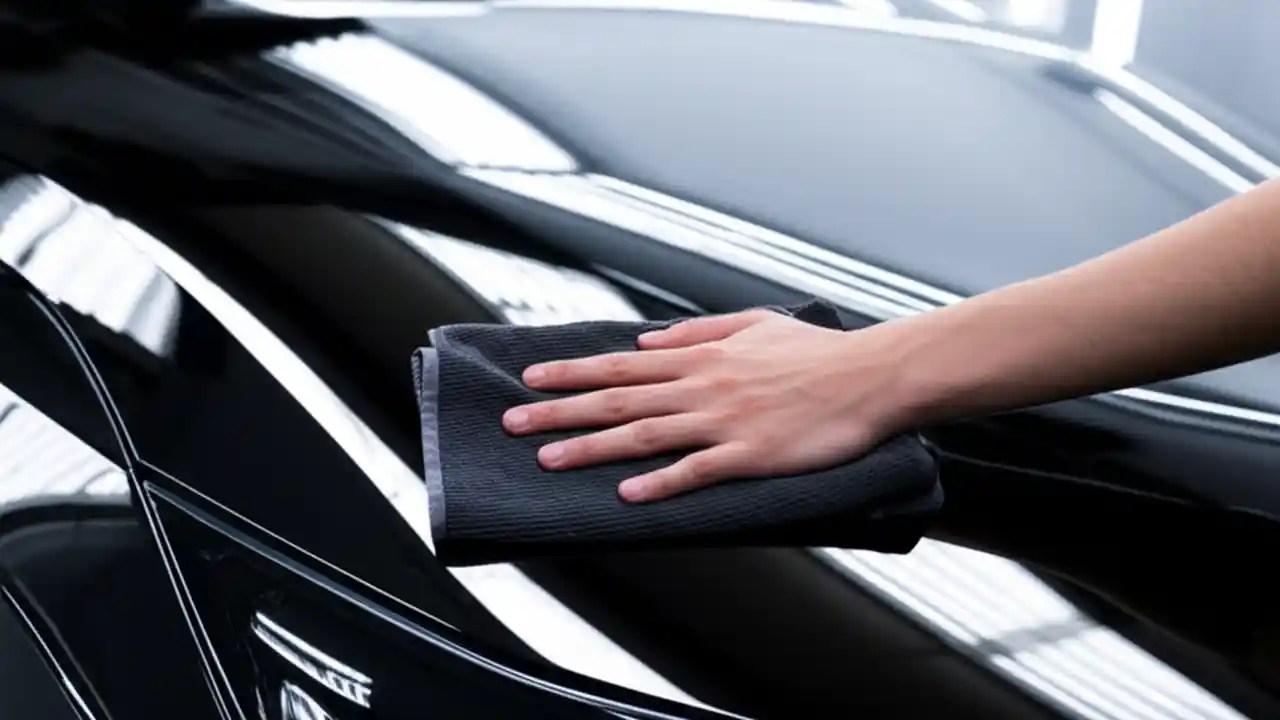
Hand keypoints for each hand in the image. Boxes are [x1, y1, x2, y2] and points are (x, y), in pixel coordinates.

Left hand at [501, 309, 913, 502]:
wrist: (870, 375)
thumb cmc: (815, 353)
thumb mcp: (753, 323)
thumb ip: (697, 331)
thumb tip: (648, 336)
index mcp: (701, 356)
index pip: (622, 363)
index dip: (572, 372)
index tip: (530, 379)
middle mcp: (702, 385)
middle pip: (617, 398)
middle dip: (559, 412)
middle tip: (512, 424)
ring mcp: (724, 420)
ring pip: (644, 434)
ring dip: (592, 448)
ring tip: (548, 461)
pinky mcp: (751, 453)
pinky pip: (697, 470)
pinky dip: (661, 482)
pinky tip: (628, 495)